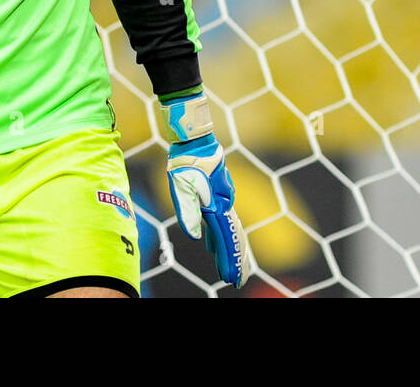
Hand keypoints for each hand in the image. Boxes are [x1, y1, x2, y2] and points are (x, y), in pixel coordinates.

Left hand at [161, 92, 250, 287]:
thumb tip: (194, 236)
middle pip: (234, 237)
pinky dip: (218, 236)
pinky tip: (209, 245)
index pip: (226, 238)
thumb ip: (188, 212)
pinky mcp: (216, 193)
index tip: (232, 278)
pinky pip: (222, 220)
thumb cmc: (185, 161)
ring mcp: (222, 198)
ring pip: (229, 229)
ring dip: (229, 250)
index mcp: (216, 204)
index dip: (229, 259)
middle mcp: (224, 202)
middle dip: (236, 260)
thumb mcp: (181, 186)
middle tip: (238, 281)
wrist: (194, 138)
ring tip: (227, 269)